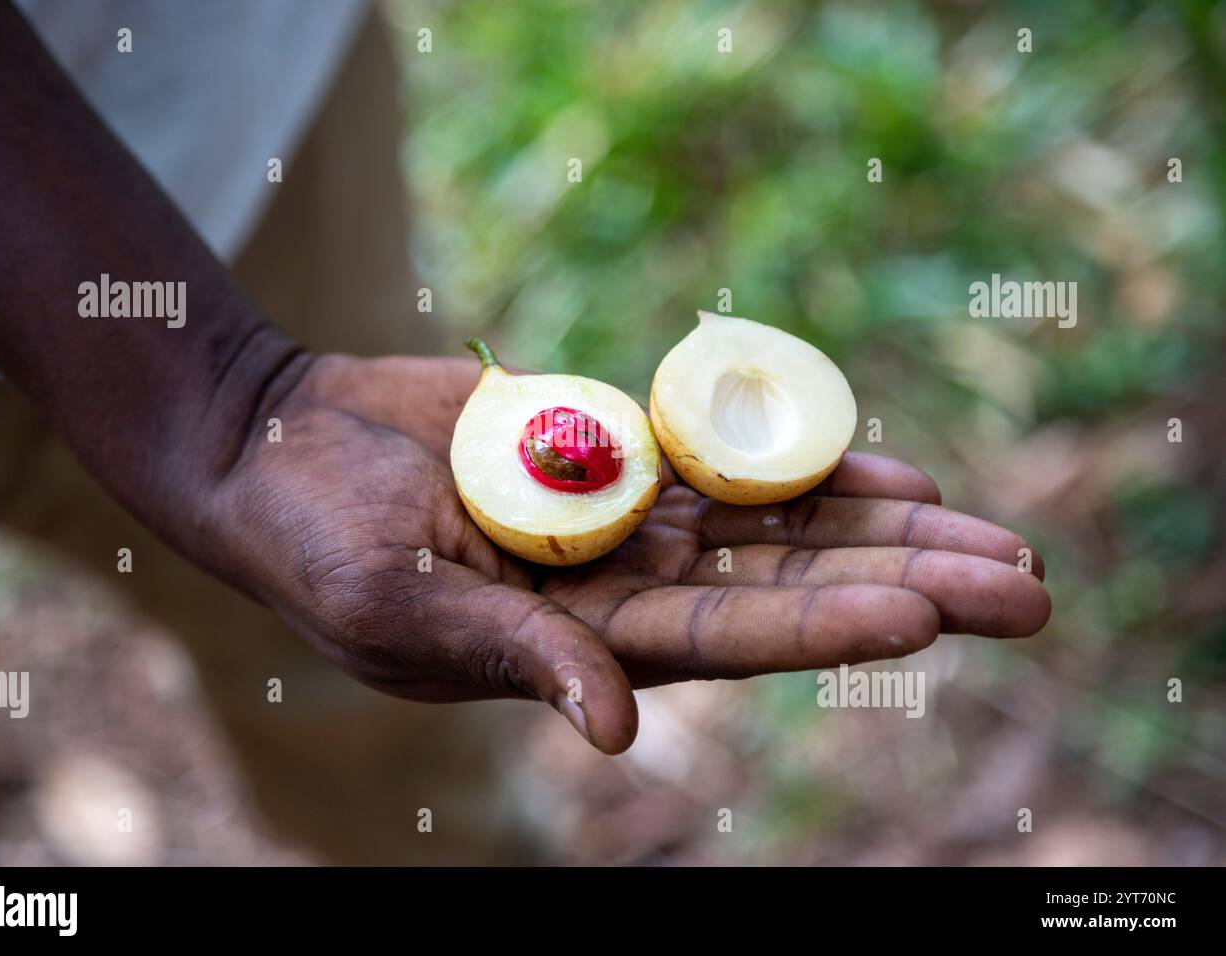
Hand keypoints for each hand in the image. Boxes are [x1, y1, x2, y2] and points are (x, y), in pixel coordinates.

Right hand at [206, 353, 1049, 753]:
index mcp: (578, 642)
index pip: (725, 639)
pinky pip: (731, 459)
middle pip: (787, 588)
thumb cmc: (311, 540)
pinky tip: (896, 473)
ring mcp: (629, 513)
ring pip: (781, 526)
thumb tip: (616, 733)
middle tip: (1027, 586)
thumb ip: (515, 657)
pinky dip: (809, 464)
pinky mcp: (616, 447)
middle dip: (904, 586)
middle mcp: (624, 584)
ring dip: (887, 530)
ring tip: (997, 535)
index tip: (924, 614)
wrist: (283, 444)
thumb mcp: (398, 611)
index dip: (822, 626)